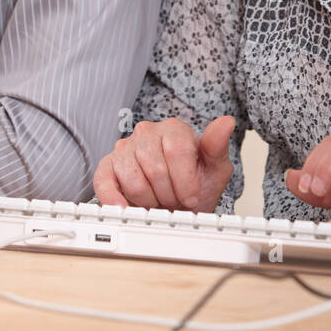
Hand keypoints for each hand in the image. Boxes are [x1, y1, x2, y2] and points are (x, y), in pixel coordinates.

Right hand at [94, 115, 234, 210]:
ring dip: (149, 201)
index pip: (177, 152)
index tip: (191, 197)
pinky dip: (114, 199)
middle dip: (168, 194)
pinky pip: (104, 183)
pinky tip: (125, 208)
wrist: (176, 205)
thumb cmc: (194, 185)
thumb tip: (226, 122)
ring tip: (157, 201)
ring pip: (134, 181)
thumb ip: (218, 147)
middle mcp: (147, 132)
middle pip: (156, 169)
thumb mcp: (215, 170)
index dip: (185, 181)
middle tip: (174, 200)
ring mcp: (125, 148)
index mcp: (174, 129)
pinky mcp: (107, 167)